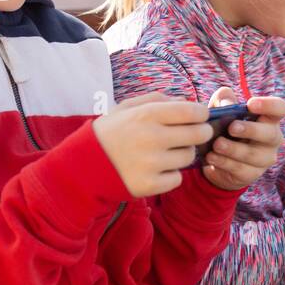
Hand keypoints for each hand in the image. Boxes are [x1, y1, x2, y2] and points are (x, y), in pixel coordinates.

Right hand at [93, 92, 212, 196]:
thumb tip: (187, 101)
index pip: (192, 112)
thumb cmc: (109, 133)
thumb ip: (157, 99)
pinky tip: (157, 169)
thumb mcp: (126, 107)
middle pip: (198, 134)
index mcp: (146, 115)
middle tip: (196, 134)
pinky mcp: (150, 185)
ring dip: (184, 153)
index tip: (200, 116)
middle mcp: (151, 138)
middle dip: (201, 132)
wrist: (82, 165)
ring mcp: (151, 163)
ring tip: (168, 152)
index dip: (202, 114)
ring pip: (189, 157)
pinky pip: (178, 178)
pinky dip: (171, 174)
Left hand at [200, 87, 284, 191]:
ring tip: (216, 144)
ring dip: (234, 149)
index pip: (280, 108)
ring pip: (254, 155)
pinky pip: (240, 169)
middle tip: (232, 127)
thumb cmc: (225, 127)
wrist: (218, 159)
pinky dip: (224, 162)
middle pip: (270, 134)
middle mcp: (273, 138)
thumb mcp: (223, 110)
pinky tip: (212, 157)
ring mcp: (265, 158)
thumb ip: (224, 100)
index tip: (250, 104)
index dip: (269, 105)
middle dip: (251, 130)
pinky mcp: (252, 174)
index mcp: (269, 118)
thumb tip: (226, 103)